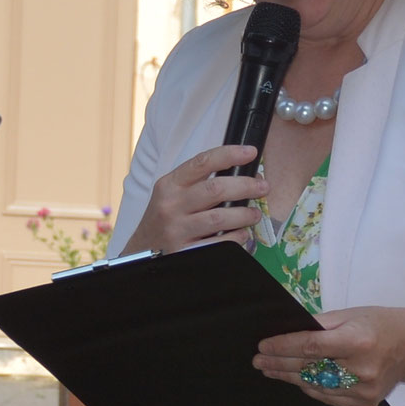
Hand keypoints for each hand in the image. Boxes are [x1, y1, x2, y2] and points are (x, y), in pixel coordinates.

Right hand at [134, 143, 264, 253]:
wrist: (141, 253)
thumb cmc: (163, 220)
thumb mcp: (170, 195)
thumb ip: (197, 182)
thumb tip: (239, 172)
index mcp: (170, 185)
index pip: (202, 163)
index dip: (229, 155)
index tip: (250, 152)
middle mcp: (171, 206)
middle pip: (216, 189)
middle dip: (246, 186)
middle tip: (263, 187)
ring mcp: (177, 230)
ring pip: (220, 217)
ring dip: (245, 214)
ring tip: (254, 213)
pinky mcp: (185, 252)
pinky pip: (220, 243)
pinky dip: (237, 237)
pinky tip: (242, 234)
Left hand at [255, 307, 404, 405]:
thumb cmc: (380, 325)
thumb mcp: (350, 315)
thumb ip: (319, 326)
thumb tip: (287, 333)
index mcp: (358, 341)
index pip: (311, 346)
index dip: (283, 347)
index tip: (263, 347)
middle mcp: (361, 369)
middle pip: (310, 369)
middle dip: (280, 364)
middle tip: (259, 361)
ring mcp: (364, 390)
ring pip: (317, 387)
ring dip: (290, 378)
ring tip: (271, 370)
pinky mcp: (366, 403)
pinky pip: (329, 397)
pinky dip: (311, 388)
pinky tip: (297, 380)